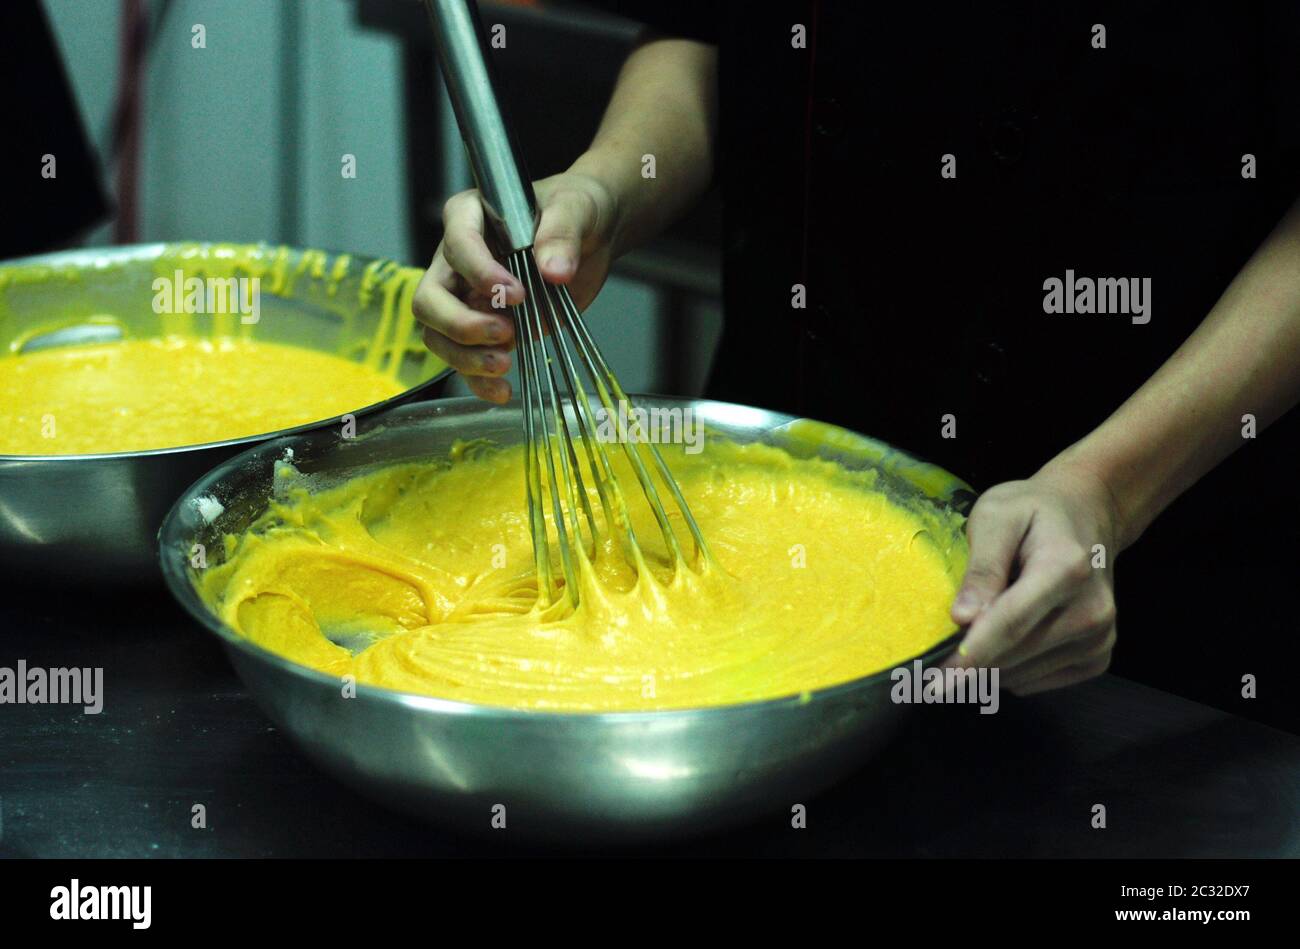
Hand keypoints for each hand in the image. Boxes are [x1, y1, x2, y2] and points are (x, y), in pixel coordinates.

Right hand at [412, 170, 618, 402]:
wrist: (589, 239)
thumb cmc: (573, 211)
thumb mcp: (575, 209)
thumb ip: (562, 234)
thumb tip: (554, 269)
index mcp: (469, 217)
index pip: (457, 245)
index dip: (479, 272)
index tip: (516, 293)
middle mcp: (456, 260)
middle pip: (430, 299)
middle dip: (461, 324)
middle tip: (504, 332)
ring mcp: (465, 297)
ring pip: (438, 334)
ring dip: (466, 357)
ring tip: (504, 363)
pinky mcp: (483, 327)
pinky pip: (465, 359)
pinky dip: (479, 380)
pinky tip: (502, 390)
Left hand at [941, 463, 1120, 694]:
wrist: (1086, 515)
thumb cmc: (1033, 511)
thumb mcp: (996, 517)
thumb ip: (981, 567)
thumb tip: (962, 618)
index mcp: (1066, 569)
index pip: (1009, 624)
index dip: (969, 656)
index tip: (933, 682)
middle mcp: (1092, 609)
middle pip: (1014, 654)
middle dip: (969, 664)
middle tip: (933, 665)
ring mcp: (1099, 637)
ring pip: (1023, 674)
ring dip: (989, 665)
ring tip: (978, 631)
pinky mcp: (1097, 655)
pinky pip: (1038, 681)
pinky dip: (1012, 670)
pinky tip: (1006, 640)